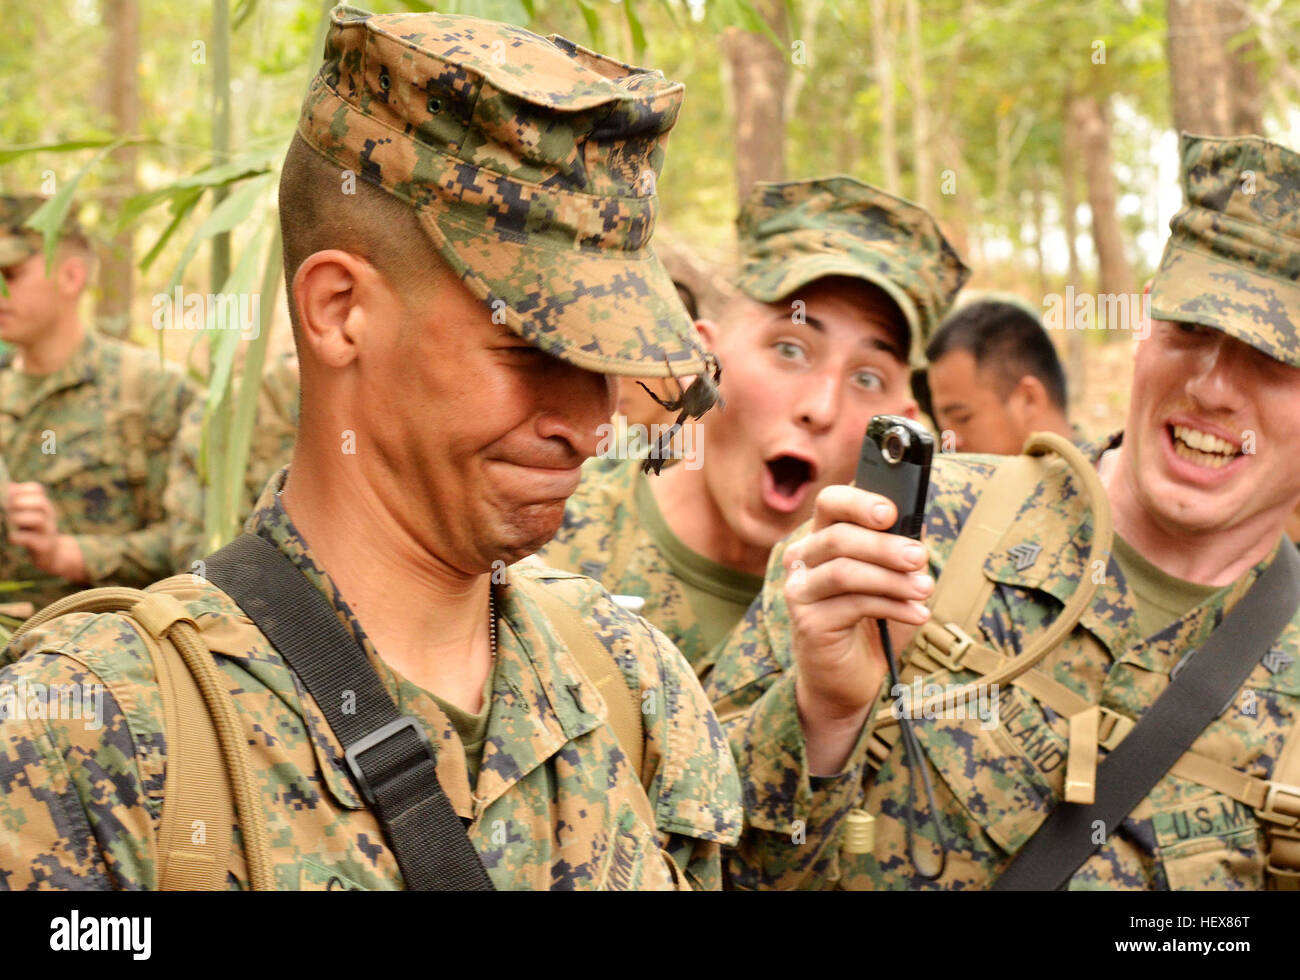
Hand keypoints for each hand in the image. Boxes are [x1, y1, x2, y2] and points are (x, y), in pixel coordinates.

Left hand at [5, 482, 85, 580]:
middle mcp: (49, 516)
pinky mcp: (43, 546)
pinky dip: (17, 537)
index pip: (36, 489)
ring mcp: (48, 531)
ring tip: (9, 521)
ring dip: (19, 518)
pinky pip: (31, 539)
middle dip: (20, 503)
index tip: (6, 495)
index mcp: (44, 505)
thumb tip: (7, 487)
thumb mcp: (29, 514)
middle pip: (40, 502)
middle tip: (6, 508)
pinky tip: (11, 537)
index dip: (20, 490)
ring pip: (38, 519)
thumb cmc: (33, 532)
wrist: (52, 554)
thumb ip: (18, 501)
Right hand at [784, 485, 932, 773]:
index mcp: (822, 537)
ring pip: (844, 571)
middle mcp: (803, 559)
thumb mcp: (891, 580)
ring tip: (924, 590)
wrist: (851, 678)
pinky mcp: (807, 621)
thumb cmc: (872, 622)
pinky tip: (917, 614)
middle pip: (838, 537)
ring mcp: (800, 590)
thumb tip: (917, 535)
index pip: (830, 502)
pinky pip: (853, 605)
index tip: (891, 512)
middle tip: (920, 556)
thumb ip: (898, 553)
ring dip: (891, 579)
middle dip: (885, 546)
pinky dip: (892, 606)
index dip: (859, 502)